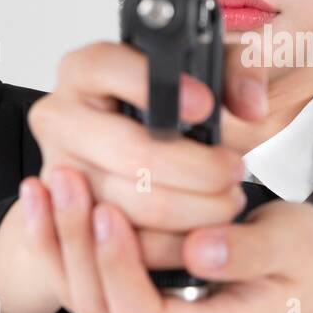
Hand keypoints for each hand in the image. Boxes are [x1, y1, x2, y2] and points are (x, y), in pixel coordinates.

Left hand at [18, 164, 312, 312]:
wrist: (298, 279)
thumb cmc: (299, 260)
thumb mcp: (296, 243)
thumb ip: (252, 251)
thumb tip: (202, 250)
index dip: (119, 267)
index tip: (108, 210)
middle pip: (104, 312)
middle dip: (77, 244)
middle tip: (66, 178)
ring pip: (82, 302)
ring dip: (58, 242)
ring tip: (47, 183)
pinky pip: (83, 288)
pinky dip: (59, 245)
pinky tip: (46, 202)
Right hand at [26, 41, 266, 238]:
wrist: (161, 143)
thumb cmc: (183, 103)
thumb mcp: (215, 70)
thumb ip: (240, 70)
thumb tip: (251, 104)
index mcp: (84, 71)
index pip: (106, 67)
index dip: (158, 87)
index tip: (206, 106)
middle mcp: (61, 120)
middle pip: (130, 151)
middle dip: (198, 168)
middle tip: (234, 170)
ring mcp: (64, 176)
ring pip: (134, 205)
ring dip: (196, 209)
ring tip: (228, 198)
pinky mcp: (78, 222)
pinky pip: (132, 245)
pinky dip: (178, 243)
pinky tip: (207, 226)